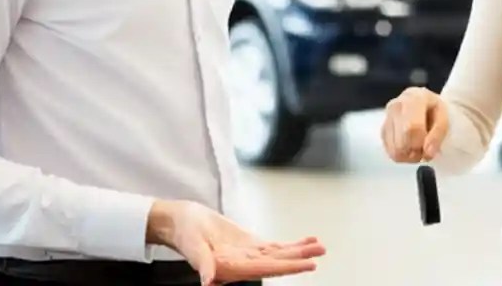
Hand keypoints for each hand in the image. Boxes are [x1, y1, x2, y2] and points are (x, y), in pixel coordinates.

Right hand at [146, 200, 324, 284]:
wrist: (180, 222)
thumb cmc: (184, 233)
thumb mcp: (192, 245)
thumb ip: (201, 263)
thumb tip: (207, 280)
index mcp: (231, 268)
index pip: (265, 269)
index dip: (287, 267)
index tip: (307, 264)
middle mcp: (243, 264)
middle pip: (277, 263)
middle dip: (299, 259)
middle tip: (321, 253)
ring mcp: (248, 255)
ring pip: (279, 255)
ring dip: (299, 251)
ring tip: (320, 246)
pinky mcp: (250, 245)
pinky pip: (275, 246)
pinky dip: (291, 245)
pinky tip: (306, 241)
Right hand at [381, 87, 448, 162]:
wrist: (423, 102)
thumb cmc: (435, 109)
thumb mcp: (445, 116)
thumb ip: (438, 134)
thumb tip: (428, 152)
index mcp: (413, 99)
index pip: (411, 128)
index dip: (421, 144)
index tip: (430, 150)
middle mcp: (395, 106)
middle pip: (401, 143)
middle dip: (415, 153)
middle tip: (425, 150)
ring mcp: (386, 118)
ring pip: (394, 151)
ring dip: (409, 156)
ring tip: (418, 149)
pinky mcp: (383, 130)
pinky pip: (390, 152)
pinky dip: (402, 155)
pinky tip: (410, 148)